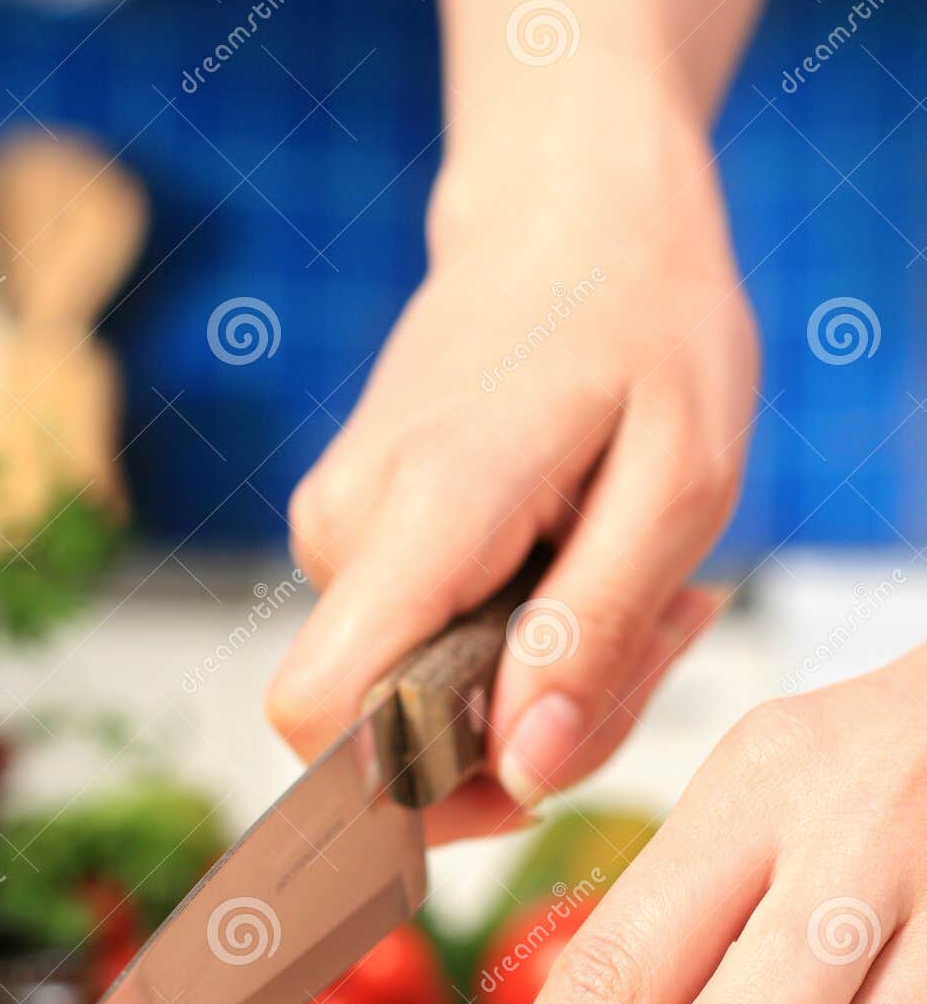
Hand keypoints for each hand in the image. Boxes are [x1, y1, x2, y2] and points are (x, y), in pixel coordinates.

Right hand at [268, 70, 757, 837]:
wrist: (569, 208)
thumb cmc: (642, 319)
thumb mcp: (680, 478)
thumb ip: (593, 635)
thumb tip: (525, 769)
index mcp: (426, 511)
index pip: (322, 714)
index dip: (409, 794)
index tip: (529, 776)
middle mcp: (348, 528)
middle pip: (389, 730)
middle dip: (524, 737)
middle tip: (656, 635)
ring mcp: (338, 529)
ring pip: (412, 694)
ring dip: (539, 681)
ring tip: (631, 578)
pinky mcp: (355, 534)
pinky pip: (418, 644)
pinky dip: (515, 640)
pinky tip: (584, 561)